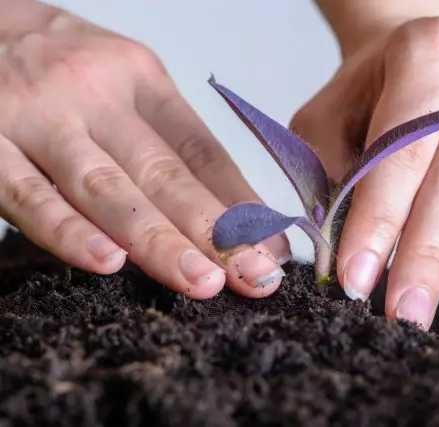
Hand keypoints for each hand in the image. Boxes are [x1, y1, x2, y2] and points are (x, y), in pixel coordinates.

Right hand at [0, 3, 289, 298]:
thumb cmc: (62, 67)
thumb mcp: (124, 84)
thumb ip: (170, 143)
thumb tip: (236, 212)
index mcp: (140, 79)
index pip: (202, 151)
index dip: (240, 206)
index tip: (271, 252)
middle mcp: (94, 94)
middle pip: (163, 174)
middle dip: (214, 233)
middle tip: (254, 278)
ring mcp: (38, 118)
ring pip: (106, 189)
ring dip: (157, 240)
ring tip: (201, 280)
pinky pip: (29, 195)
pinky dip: (69, 231)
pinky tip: (108, 262)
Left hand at [291, 17, 438, 336]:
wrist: (431, 51)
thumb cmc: (373, 91)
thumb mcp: (331, 115)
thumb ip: (330, 177)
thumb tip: (338, 258)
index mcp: (428, 56)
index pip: (400, 151)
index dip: (377, 219)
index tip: (356, 279)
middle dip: (429, 255)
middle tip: (408, 315)